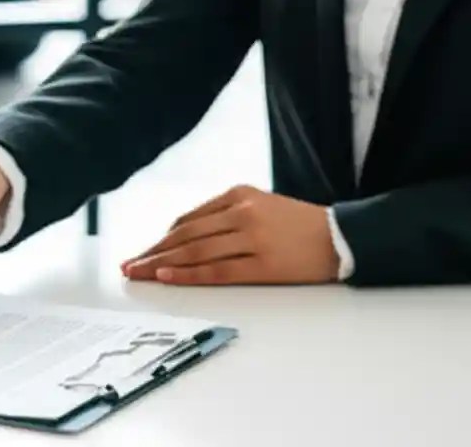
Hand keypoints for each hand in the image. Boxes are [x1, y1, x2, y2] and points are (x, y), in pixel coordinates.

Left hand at [121, 185, 338, 284]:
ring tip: (139, 273)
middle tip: (129, 264)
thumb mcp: (260, 204)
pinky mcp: (263, 265)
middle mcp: (241, 213)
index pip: (188, 219)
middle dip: (153, 251)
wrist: (341, 237)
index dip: (161, 237)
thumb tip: (182, 237)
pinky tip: (168, 276)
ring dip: (162, 264)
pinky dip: (188, 274)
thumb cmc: (297, 223)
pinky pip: (217, 271)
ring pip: (195, 252)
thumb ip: (224, 215)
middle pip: (185, 235)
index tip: (142, 251)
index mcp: (238, 194)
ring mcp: (252, 238)